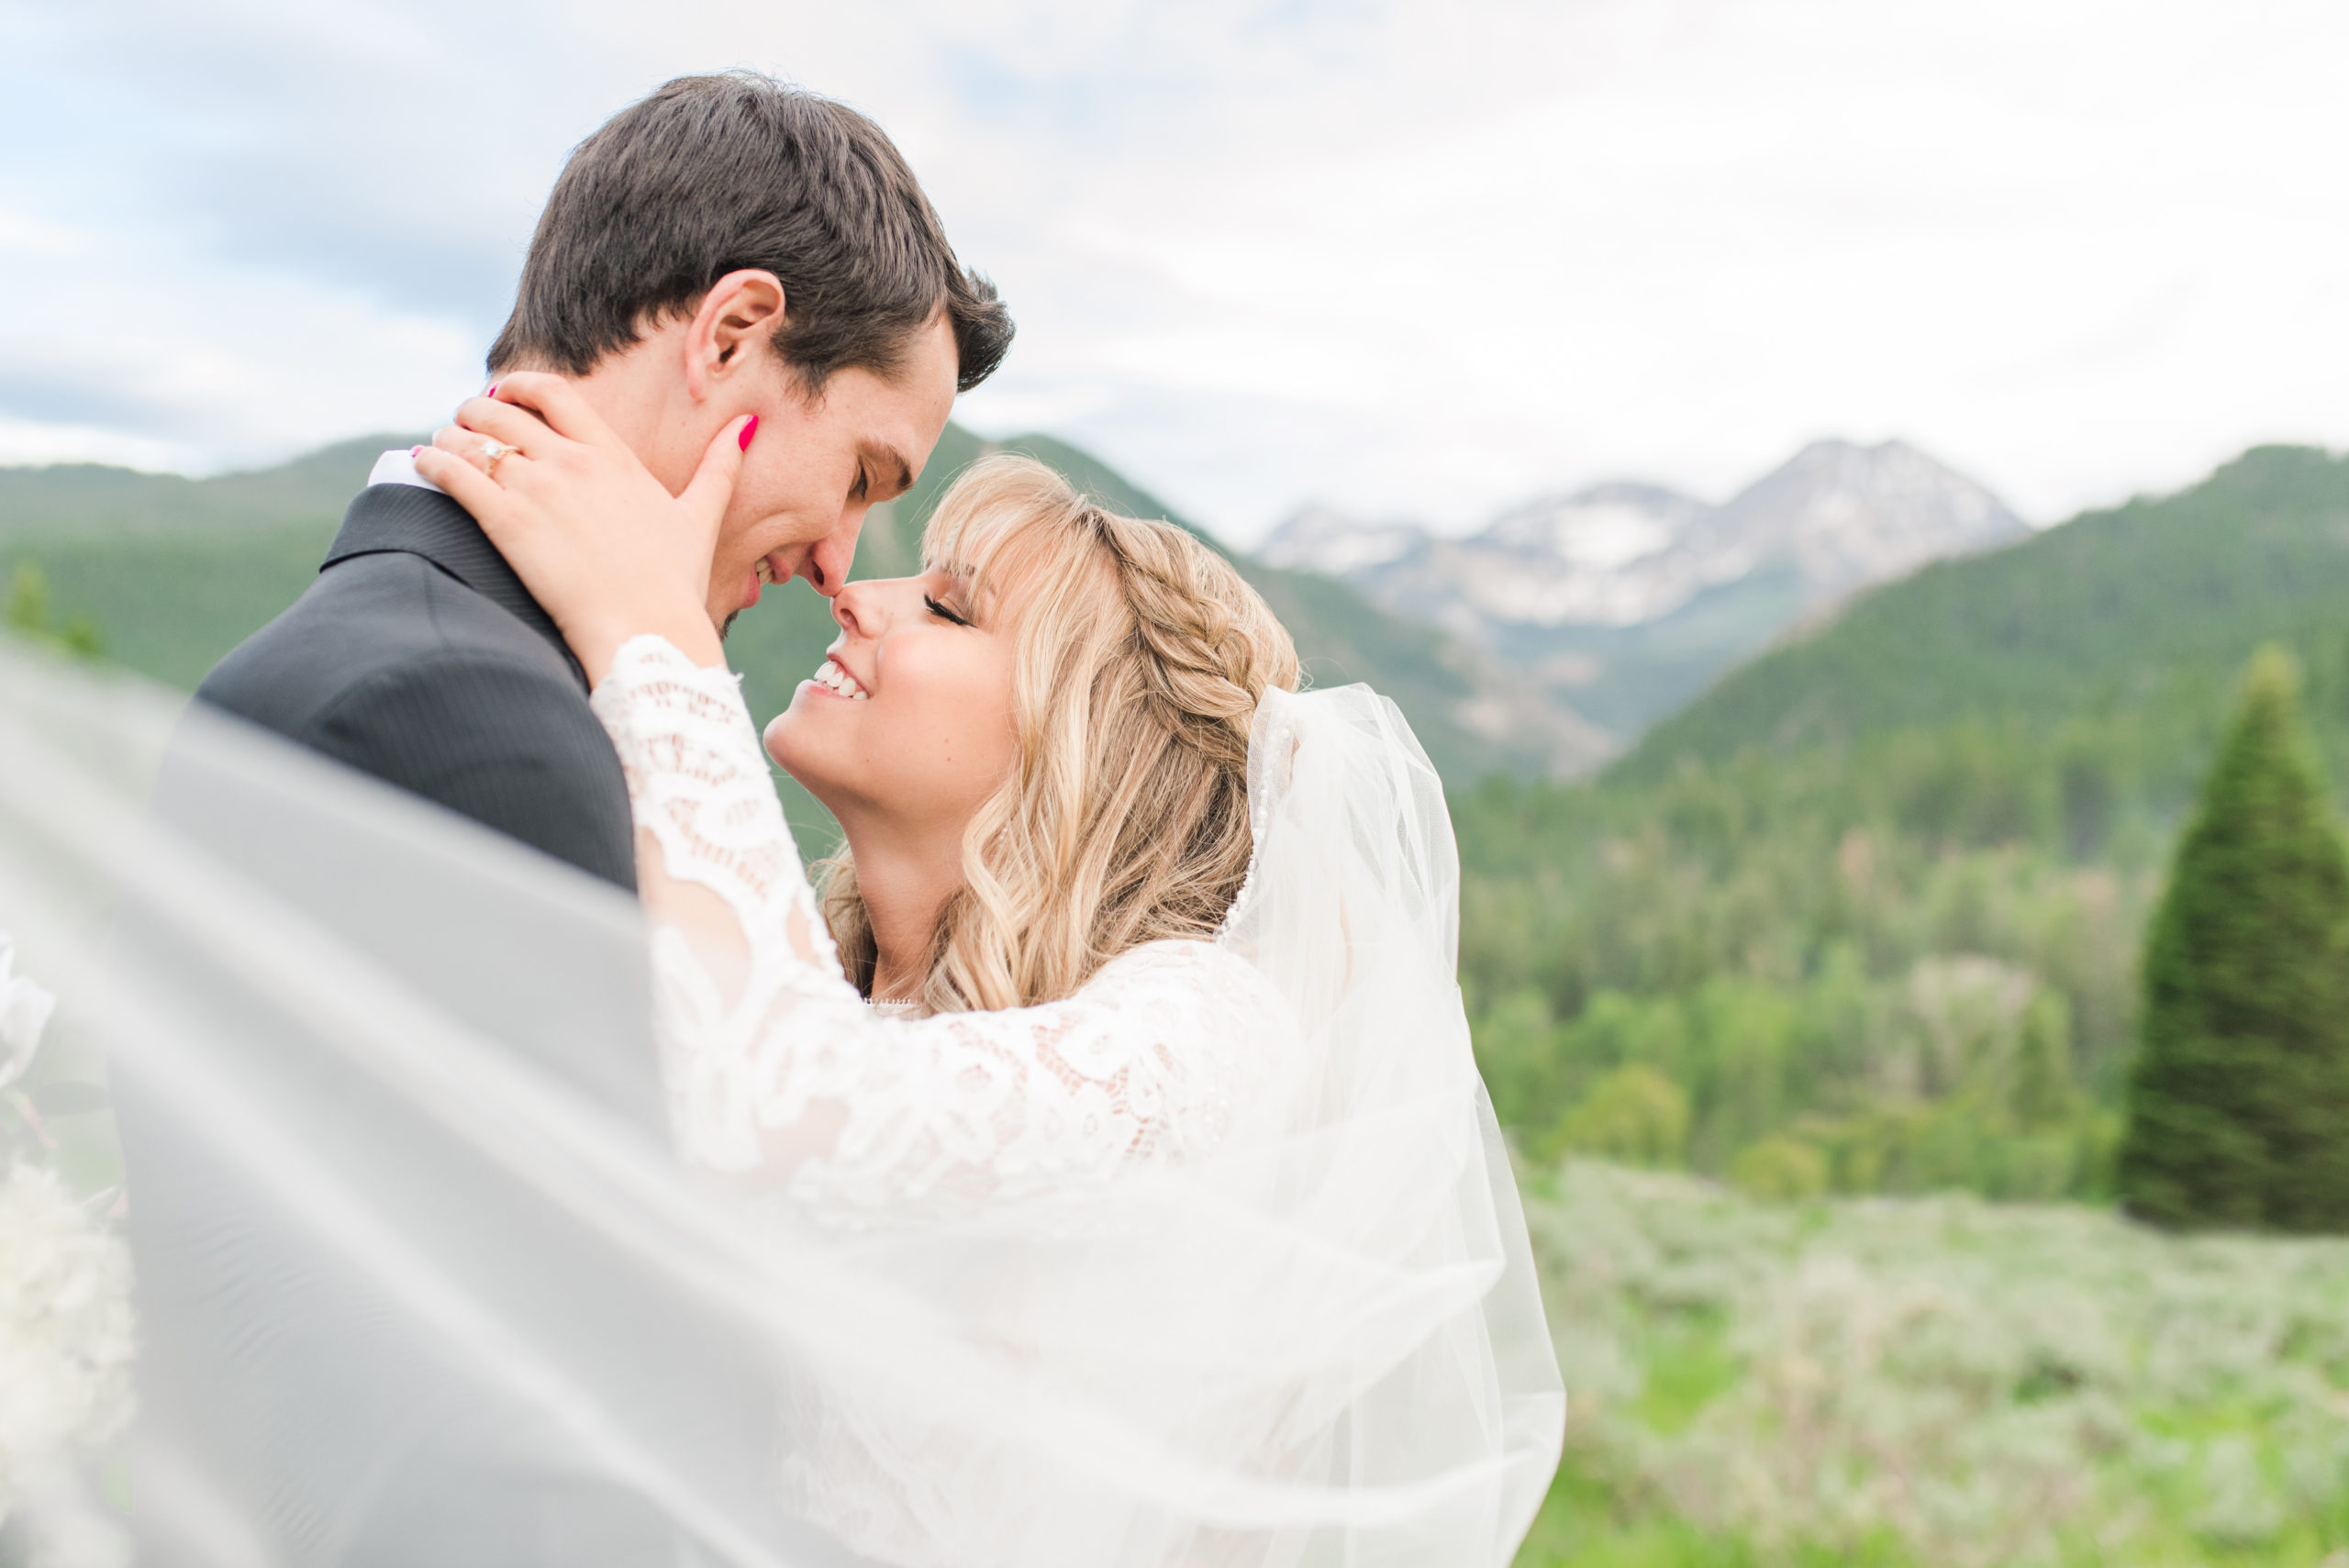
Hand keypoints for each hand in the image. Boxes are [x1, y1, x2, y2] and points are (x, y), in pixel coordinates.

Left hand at [414, 372, 752, 683]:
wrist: (647, 630)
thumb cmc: (674, 583)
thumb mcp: (699, 517)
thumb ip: (719, 468)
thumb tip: (745, 427)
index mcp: (613, 457)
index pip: (556, 394)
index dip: (521, 387)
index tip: (505, 394)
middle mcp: (572, 462)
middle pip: (503, 410)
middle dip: (475, 412)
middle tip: (463, 424)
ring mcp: (538, 489)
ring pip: (471, 437)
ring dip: (449, 437)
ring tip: (440, 448)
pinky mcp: (507, 522)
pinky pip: (454, 473)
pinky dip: (431, 463)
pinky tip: (421, 465)